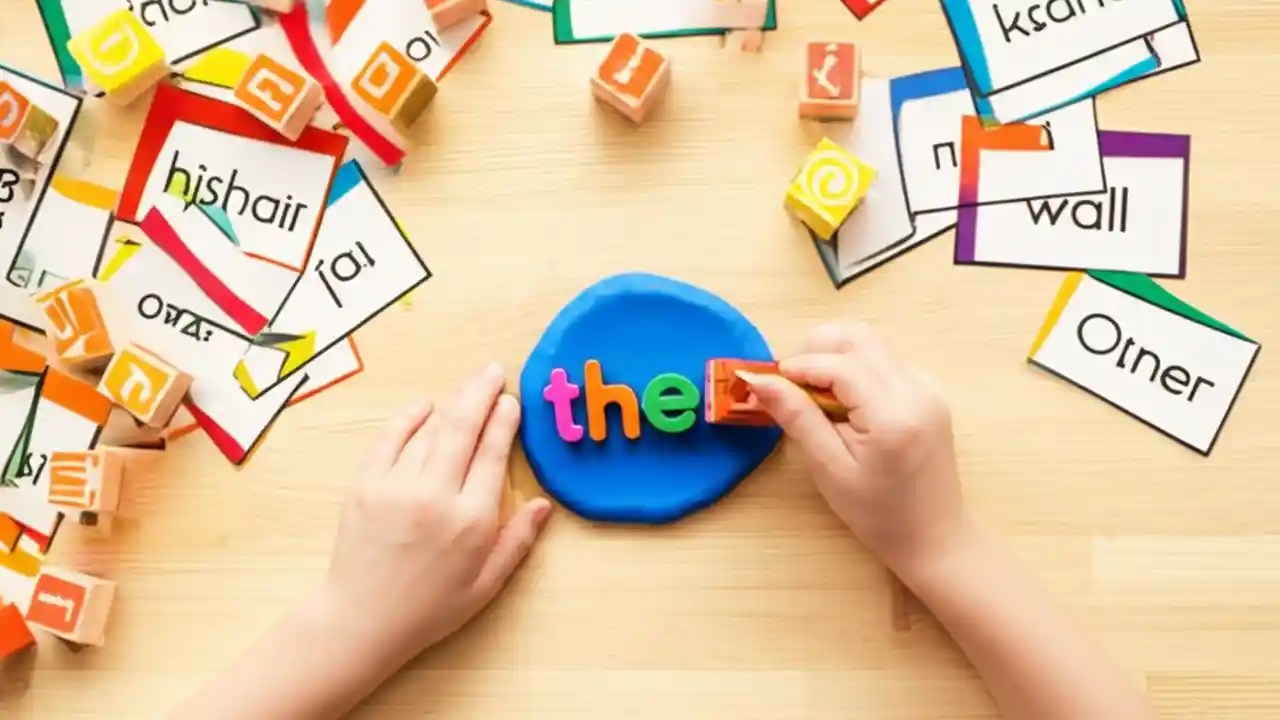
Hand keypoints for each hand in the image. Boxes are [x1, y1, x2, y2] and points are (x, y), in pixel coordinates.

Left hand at [319, 363, 552, 667]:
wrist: (361, 621)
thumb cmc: (429, 609)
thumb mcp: (486, 585)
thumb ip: (517, 541)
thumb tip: (543, 505)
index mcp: (471, 521)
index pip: (492, 454)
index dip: (503, 422)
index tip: (511, 401)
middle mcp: (435, 496)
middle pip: (462, 429)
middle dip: (480, 394)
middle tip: (492, 371)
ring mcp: (396, 487)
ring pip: (430, 430)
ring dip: (450, 403)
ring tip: (467, 386)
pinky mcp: (365, 485)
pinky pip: (390, 438)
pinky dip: (409, 418)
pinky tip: (424, 405)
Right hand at [745, 322, 964, 578]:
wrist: (934, 537)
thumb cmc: (878, 514)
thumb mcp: (829, 470)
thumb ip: (798, 418)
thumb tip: (760, 380)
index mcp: (892, 417)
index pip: (841, 365)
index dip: (799, 365)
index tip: (770, 381)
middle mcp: (916, 392)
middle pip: (859, 336)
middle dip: (816, 349)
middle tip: (792, 383)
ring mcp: (927, 389)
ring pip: (871, 346)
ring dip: (835, 359)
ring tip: (816, 399)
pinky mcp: (929, 392)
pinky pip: (884, 363)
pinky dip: (856, 372)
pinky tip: (845, 407)